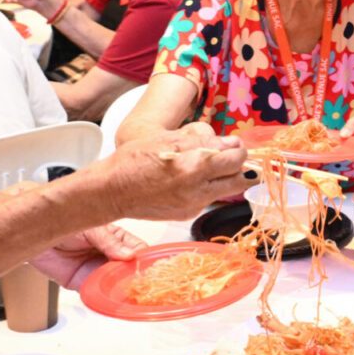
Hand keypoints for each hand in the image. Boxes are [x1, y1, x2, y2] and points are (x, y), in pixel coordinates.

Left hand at [29, 221, 148, 284]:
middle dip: (134, 277)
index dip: (144, 259)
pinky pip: (97, 292)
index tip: (148, 267)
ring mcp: (96, 270)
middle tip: (139, 282)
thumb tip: (128, 255)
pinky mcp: (82, 283)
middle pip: (129, 270)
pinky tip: (108, 295)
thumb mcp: (91, 227)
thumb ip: (109, 241)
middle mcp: (109, 255)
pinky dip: (103, 296)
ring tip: (126, 291)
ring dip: (121, 288)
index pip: (138, 250)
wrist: (33, 230)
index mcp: (116, 238)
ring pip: (115, 283)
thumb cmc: (62, 219)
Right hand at [91, 128, 249, 221]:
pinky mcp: (188, 214)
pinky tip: (191, 181)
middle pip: (240, 179)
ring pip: (227, 191)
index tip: (232, 145)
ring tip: (210, 168)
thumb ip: (204, 141)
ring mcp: (194, 205)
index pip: (235, 158)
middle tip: (229, 157)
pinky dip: (208, 188)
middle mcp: (197, 189)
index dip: (237, 149)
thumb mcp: (169, 139)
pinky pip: (209, 199)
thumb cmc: (135, 159)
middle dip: (238, 166)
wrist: (113, 190)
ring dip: (226, 178)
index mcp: (194, 166)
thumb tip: (232, 144)